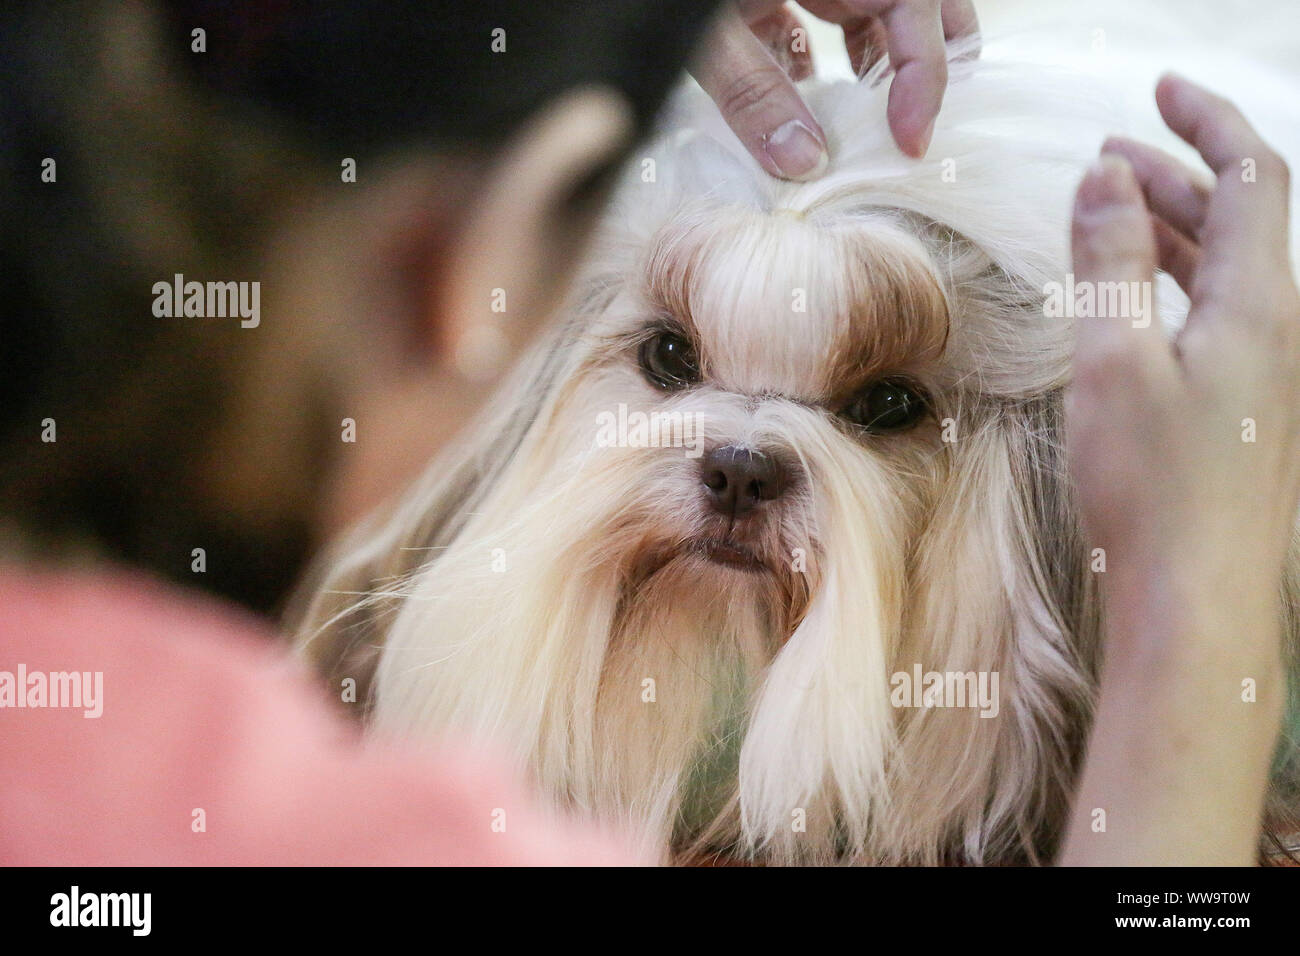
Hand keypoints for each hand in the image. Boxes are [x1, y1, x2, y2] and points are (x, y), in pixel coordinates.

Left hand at [691, 0, 977, 178]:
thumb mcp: (705, 34)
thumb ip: (753, 93)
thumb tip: (804, 165)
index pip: (917, 9)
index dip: (925, 78)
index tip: (910, 143)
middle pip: (918, 8)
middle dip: (924, 71)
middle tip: (913, 139)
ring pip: (875, 21)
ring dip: (876, 81)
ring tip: (863, 145)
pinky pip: (822, 28)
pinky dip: (823, 74)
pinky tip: (805, 123)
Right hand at [1067, 74, 1299, 638]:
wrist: (1197, 601)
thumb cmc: (1155, 489)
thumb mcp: (1115, 361)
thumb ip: (1108, 261)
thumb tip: (1105, 175)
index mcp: (1258, 305)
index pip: (1251, 179)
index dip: (1209, 123)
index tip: (1162, 90)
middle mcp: (1274, 330)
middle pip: (1236, 222)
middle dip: (1174, 174)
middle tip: (1109, 153)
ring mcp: (1262, 372)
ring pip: (1221, 271)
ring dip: (1167, 229)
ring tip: (1107, 208)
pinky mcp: (1241, 409)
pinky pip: (1212, 317)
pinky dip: (1168, 284)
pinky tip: (1128, 294)